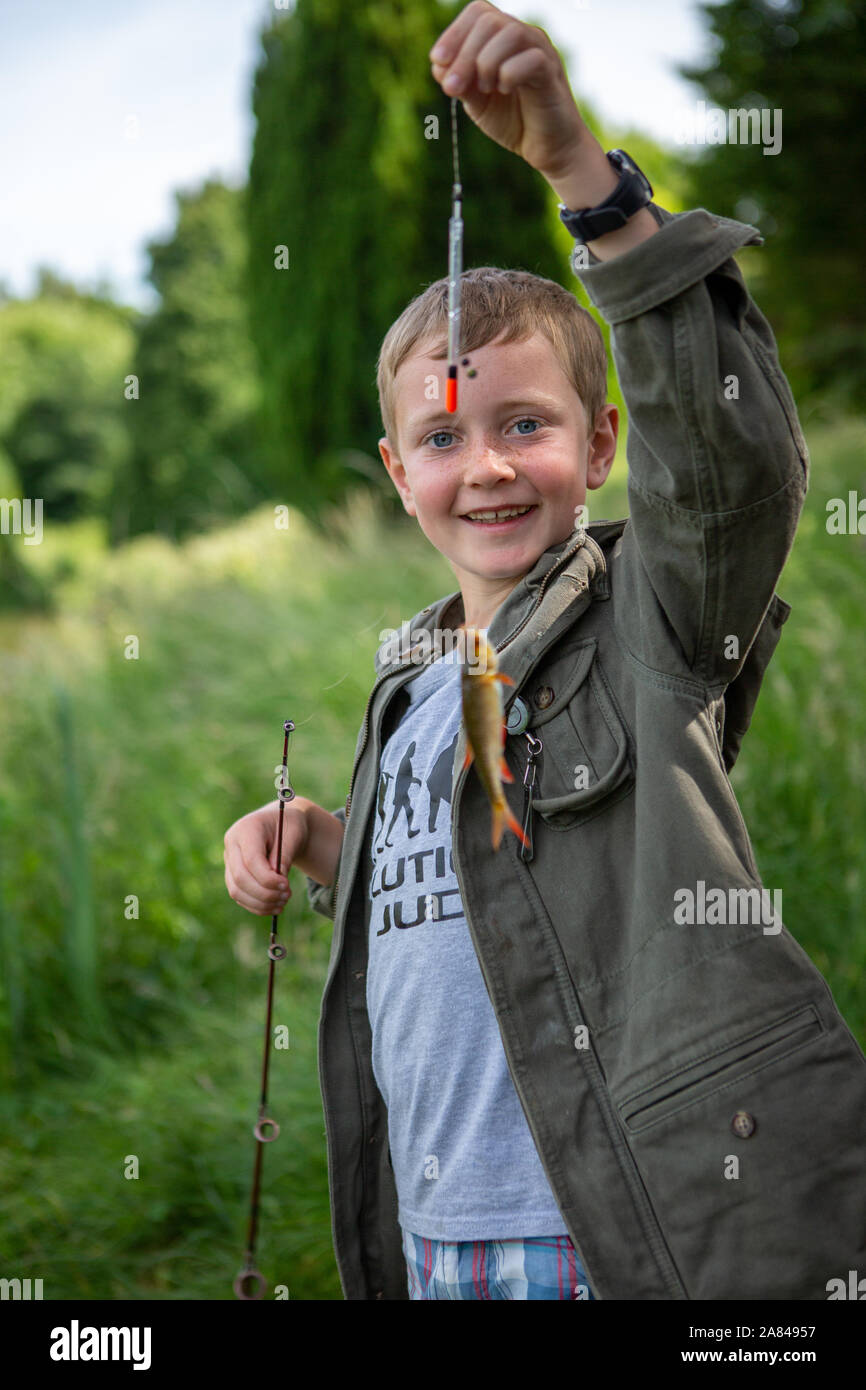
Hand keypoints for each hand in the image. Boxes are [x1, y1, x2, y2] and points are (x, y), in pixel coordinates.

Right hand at [224, 801, 308, 916]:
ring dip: (261, 903)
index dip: (268, 878)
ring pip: (236, 890)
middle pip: (240, 877)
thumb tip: (277, 883)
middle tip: (286, 897)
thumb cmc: (289, 826)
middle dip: (265, 893)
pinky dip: (256, 906)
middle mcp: (232, 844)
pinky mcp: (231, 873)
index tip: (286, 886)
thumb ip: (284, 857)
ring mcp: (229, 859)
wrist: (281, 823)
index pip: (251, 860)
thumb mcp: (293, 835)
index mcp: (246, 828)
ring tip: (283, 903)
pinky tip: (274, 907)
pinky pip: (239, 896)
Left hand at [429, 0, 587, 184]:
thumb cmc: (514, 121)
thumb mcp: (477, 102)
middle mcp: (524, 37)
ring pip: (510, 33)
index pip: (478, 13)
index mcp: (504, 39)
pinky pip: (531, 59)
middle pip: (489, 20)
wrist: (547, 149)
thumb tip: (438, 65)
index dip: (453, 33)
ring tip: (485, 89)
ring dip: (486, 62)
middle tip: (452, 88)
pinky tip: (504, 90)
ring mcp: (541, 51)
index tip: (437, 61)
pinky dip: (509, 74)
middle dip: (463, 54)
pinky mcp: (551, 72)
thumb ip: (460, 82)